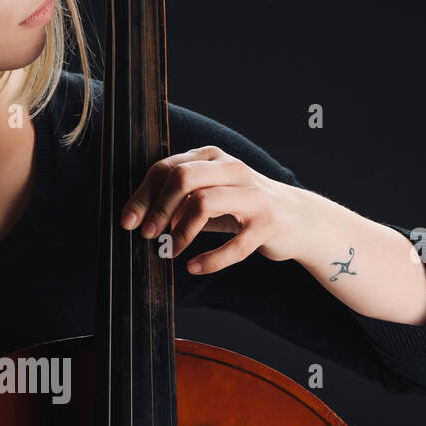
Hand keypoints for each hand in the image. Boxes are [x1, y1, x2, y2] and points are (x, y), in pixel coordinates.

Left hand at [119, 145, 309, 272]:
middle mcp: (232, 170)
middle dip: (158, 208)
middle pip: (183, 177)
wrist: (298, 218)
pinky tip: (194, 267)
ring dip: (180, 232)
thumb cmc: (243, 206)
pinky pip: (234, 245)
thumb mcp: (209, 194)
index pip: (167, 168)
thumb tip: (138, 216)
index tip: (128, 222)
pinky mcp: (267, 223)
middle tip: (147, 235)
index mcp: (212, 158)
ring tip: (171, 251)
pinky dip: (210, 260)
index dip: (143, 196)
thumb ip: (178, 199)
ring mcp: (252, 195)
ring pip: (203, 203)